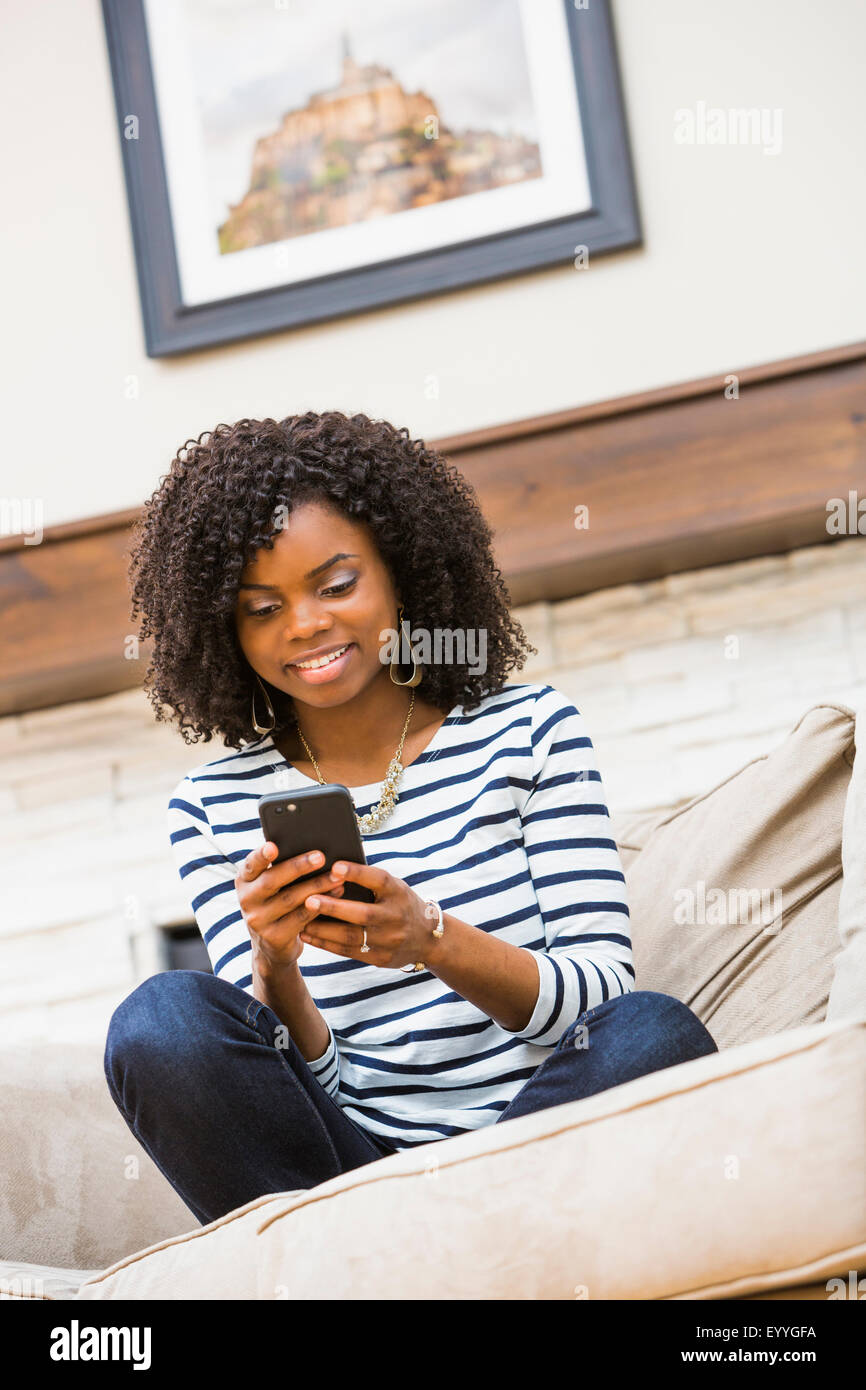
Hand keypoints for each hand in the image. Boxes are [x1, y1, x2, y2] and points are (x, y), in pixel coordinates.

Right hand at [234, 843, 345, 969]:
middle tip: (320, 857)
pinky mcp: (274, 937)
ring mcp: (258, 921)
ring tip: (337, 877)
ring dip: (317, 886)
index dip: (261, 856)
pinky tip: (336, 894)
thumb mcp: (270, 887)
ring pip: (290, 899)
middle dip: (298, 867)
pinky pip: (300, 918)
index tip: (273, 846)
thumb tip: (314, 851)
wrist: (272, 945)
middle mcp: (246, 900)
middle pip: (272, 881)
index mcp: (245, 880)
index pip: (251, 865)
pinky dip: (320, 905)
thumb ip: (281, 869)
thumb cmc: (277, 903)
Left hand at [298, 861, 441, 969]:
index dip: (358, 873)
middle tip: (308, 899)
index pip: (379, 880)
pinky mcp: (380, 959)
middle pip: (363, 913)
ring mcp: (389, 941)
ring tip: (300, 920)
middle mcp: (396, 917)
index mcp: (398, 892)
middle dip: (333, 907)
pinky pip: (348, 952)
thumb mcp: (393, 888)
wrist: (426, 939)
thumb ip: (368, 881)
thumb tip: (329, 871)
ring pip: (351, 937)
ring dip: (322, 930)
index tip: (335, 867)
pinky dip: (325, 944)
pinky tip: (307, 935)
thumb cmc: (399, 903)